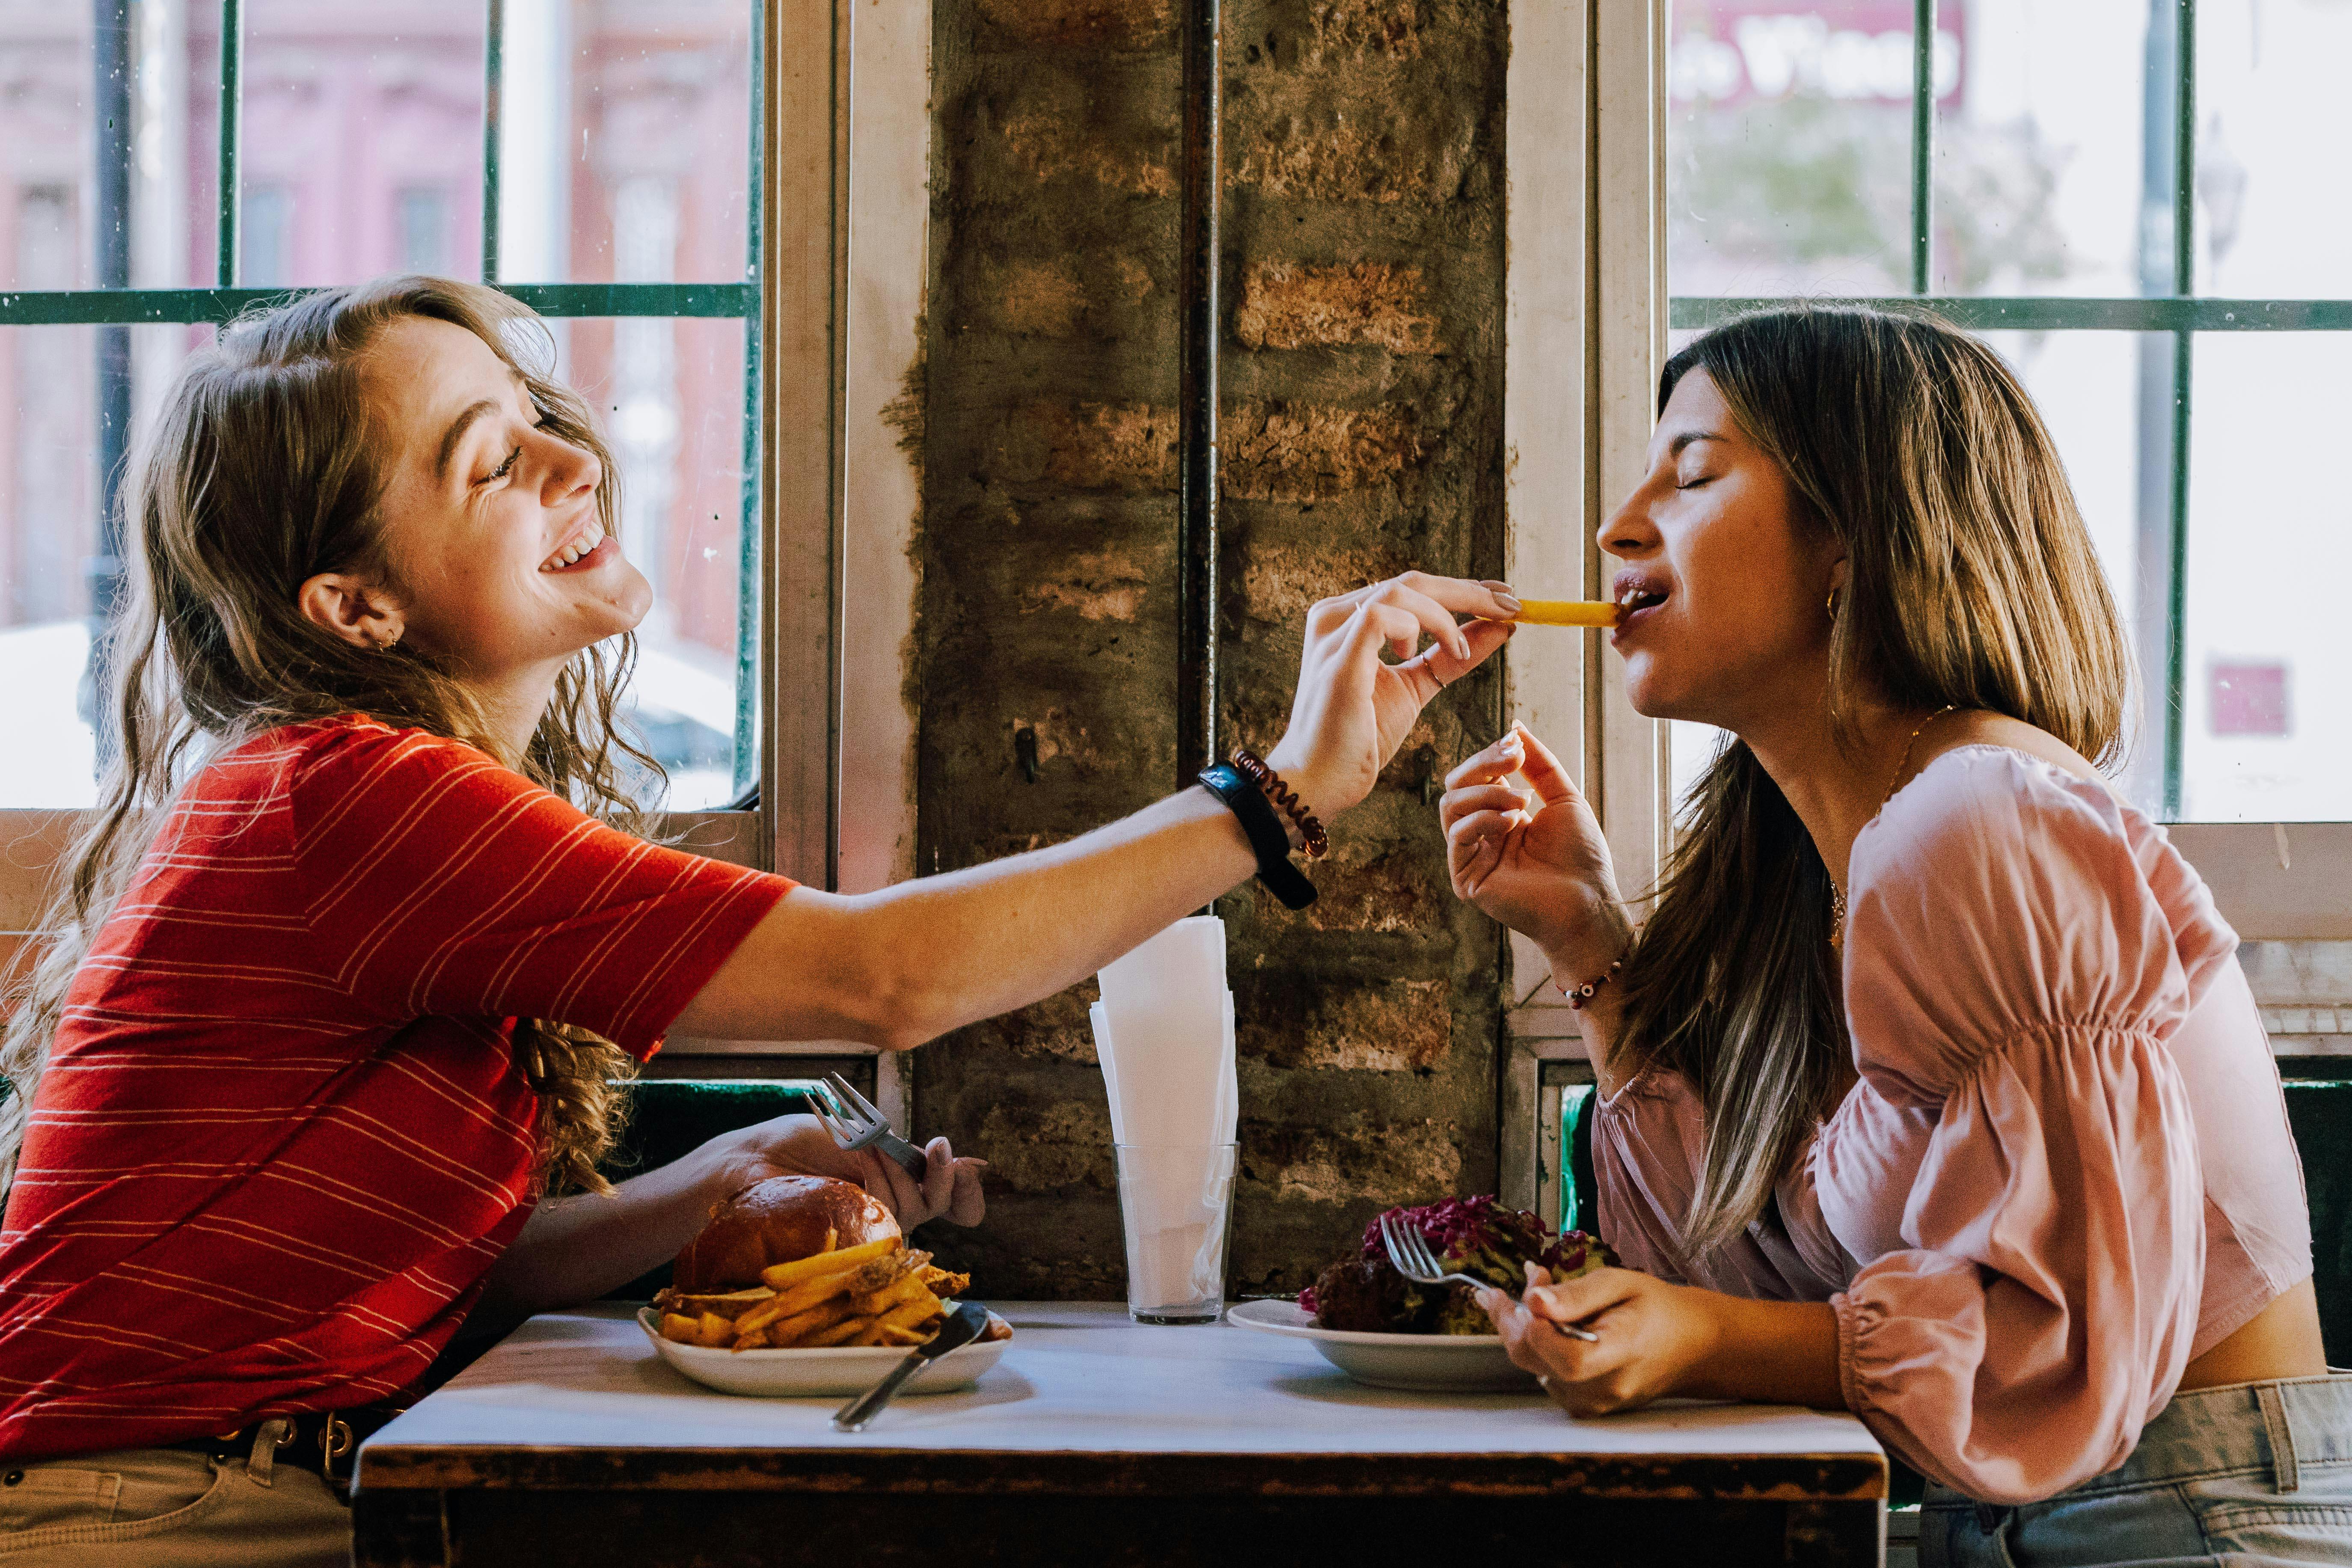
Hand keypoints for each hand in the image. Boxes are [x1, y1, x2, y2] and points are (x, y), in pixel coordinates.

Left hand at [716, 1114, 986, 1229]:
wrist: (750, 1160)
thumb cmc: (795, 1144)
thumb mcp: (862, 1135)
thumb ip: (910, 1152)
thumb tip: (970, 1161)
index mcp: (893, 1178)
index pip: (947, 1196)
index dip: (967, 1191)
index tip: (973, 1170)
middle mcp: (885, 1207)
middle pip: (939, 1203)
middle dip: (944, 1175)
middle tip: (937, 1148)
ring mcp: (868, 1228)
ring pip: (915, 1212)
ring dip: (900, 1175)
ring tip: (869, 1155)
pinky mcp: (850, 1243)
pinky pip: (886, 1223)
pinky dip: (882, 1189)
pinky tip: (865, 1172)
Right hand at [1263, 573, 1519, 824]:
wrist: (1321, 781)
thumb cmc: (1359, 737)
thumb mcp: (1415, 688)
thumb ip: (1450, 657)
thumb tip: (1500, 628)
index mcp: (1349, 620)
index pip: (1412, 588)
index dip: (1463, 589)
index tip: (1505, 598)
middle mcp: (1336, 617)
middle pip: (1412, 582)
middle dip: (1468, 592)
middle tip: (1512, 606)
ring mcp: (1333, 634)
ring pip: (1401, 590)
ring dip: (1447, 614)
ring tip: (1462, 648)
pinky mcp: (1338, 657)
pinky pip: (1382, 615)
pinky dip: (1419, 626)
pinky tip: (1431, 653)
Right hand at [1440, 722, 1629, 974]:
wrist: (1589, 902)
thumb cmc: (1582, 856)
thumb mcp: (1563, 797)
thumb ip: (1539, 764)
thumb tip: (1515, 728)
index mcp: (1500, 816)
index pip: (1476, 776)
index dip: (1491, 755)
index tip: (1514, 743)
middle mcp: (1481, 834)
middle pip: (1456, 785)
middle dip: (1482, 764)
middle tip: (1513, 758)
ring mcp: (1471, 856)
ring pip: (1449, 806)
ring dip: (1485, 793)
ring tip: (1522, 801)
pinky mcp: (1466, 878)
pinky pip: (1457, 835)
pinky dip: (1483, 819)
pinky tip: (1512, 822)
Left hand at [1477, 1264, 1719, 1416]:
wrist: (1690, 1346)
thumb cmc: (1657, 1308)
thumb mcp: (1621, 1284)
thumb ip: (1577, 1295)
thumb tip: (1532, 1301)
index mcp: (1621, 1355)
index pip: (1566, 1358)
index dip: (1537, 1326)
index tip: (1534, 1286)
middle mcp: (1605, 1388)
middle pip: (1536, 1360)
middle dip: (1517, 1315)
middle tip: (1531, 1277)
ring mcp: (1594, 1403)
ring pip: (1534, 1366)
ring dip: (1528, 1328)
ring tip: (1545, 1293)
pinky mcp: (1585, 1406)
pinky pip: (1545, 1375)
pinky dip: (1541, 1347)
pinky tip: (1553, 1324)